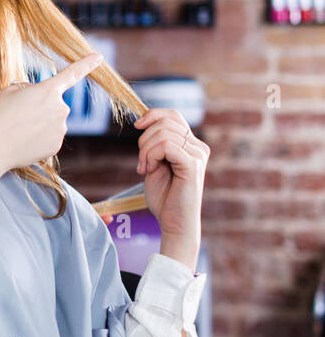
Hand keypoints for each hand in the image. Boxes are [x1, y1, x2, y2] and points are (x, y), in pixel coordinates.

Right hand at [0, 53, 102, 171]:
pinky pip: (49, 138)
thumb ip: (28, 89)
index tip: (98, 57)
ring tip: (18, 130)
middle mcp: (60, 108)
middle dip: (41, 107)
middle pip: (54, 104)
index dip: (86, 64)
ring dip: (39, 123)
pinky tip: (23, 141)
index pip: (71, 74)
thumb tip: (37, 96)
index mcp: (48, 90)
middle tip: (18, 115)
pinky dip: (38, 139)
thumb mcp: (8, 91)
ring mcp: (60, 129)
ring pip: (52, 122)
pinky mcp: (56, 145)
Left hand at [134, 108, 206, 260]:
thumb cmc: (164, 197)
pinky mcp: (192, 165)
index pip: (173, 116)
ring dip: (145, 151)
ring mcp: (198, 155)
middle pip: (166, 122)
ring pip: (163, 134)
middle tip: (141, 162)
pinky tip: (148, 170)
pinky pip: (166, 146)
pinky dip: (150, 156)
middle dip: (144, 139)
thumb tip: (144, 122)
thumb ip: (155, 144)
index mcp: (191, 145)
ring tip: (144, 168)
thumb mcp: (155, 164)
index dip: (153, 115)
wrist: (173, 222)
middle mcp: (199, 147)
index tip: (137, 126)